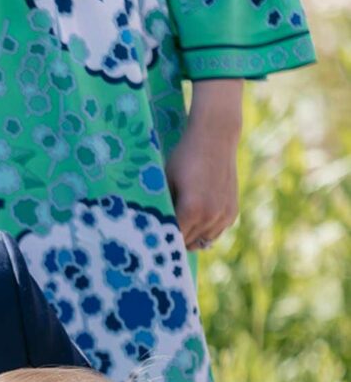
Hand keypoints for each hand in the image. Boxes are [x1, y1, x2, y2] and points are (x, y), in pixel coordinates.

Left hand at [165, 80, 242, 250]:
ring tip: (180, 224)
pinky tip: (196, 217)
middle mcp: (210, 217)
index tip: (149, 242)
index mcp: (191, 210)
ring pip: (200, 242)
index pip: (171, 238)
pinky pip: (214, 233)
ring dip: (190, 237)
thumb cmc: (184, 157)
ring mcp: (223, 216)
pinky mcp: (232, 213)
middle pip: (185, 243)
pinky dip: (204, 231)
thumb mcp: (166, 181)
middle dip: (173, 240)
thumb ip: (161, 208)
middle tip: (161, 234)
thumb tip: (150, 229)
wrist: (215, 137)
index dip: (159, 239)